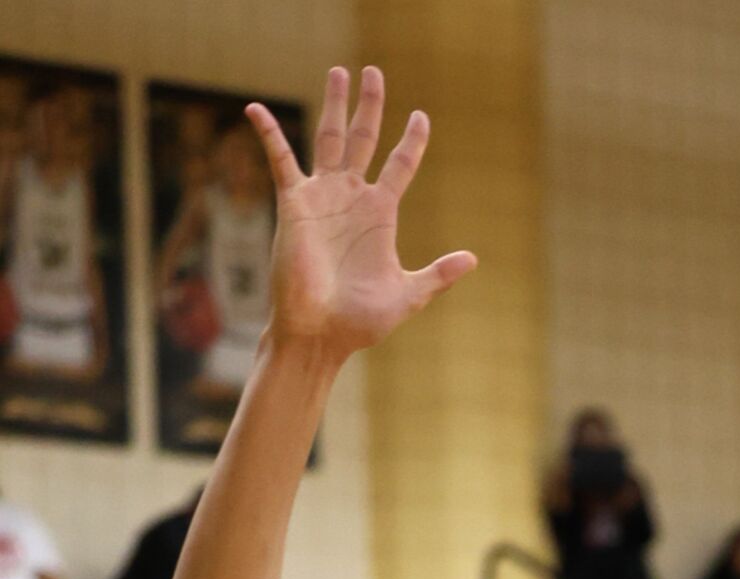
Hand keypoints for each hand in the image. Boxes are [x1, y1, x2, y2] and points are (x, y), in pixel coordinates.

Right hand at [249, 66, 475, 362]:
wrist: (321, 333)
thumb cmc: (360, 322)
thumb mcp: (409, 294)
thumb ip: (438, 275)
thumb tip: (472, 258)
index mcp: (381, 215)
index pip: (400, 165)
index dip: (412, 141)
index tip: (422, 117)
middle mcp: (352, 199)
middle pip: (363, 140)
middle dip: (369, 107)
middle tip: (372, 71)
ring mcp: (322, 198)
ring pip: (329, 139)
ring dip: (334, 106)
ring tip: (339, 72)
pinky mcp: (294, 204)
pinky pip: (281, 160)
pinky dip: (269, 134)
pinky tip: (255, 108)